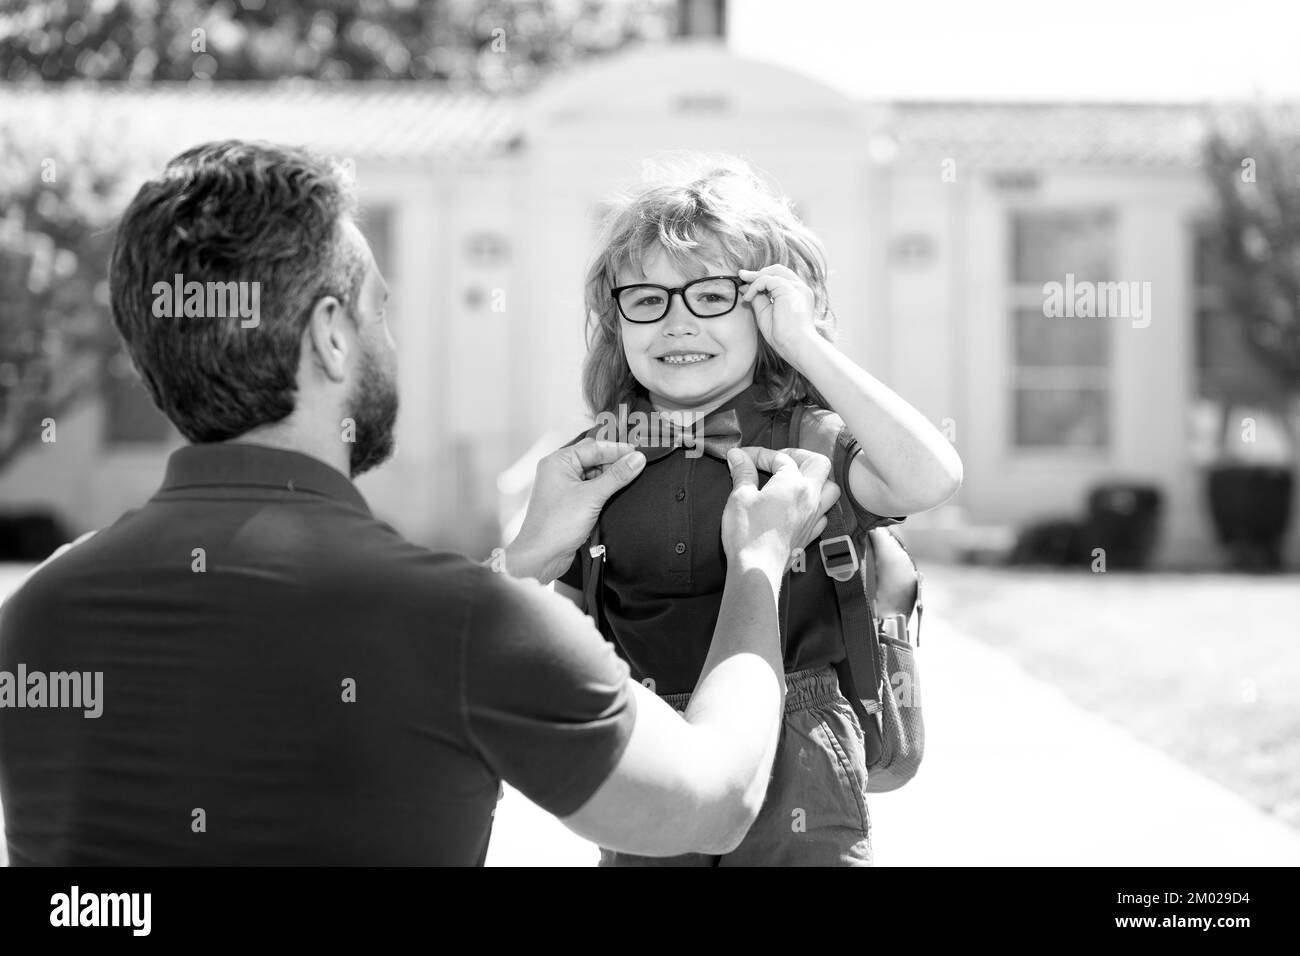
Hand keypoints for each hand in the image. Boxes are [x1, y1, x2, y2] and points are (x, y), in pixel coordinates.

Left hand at [505, 438, 644, 582]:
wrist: (542, 556)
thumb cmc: (556, 526)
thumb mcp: (592, 496)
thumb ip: (617, 476)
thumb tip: (636, 459)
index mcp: (558, 462)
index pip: (594, 447)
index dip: (618, 450)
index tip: (639, 454)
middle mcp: (559, 470)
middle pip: (593, 458)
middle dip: (615, 462)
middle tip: (638, 465)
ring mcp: (563, 486)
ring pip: (593, 474)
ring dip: (610, 477)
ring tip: (630, 479)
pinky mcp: (569, 502)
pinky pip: (590, 488)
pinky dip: (604, 489)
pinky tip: (618, 492)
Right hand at [720, 447, 838, 578]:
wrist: (757, 569)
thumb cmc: (748, 533)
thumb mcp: (740, 497)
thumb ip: (743, 472)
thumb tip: (738, 456)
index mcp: (793, 483)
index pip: (780, 458)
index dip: (759, 454)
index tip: (743, 458)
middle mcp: (810, 497)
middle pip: (819, 464)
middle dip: (800, 456)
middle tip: (779, 460)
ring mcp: (814, 517)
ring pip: (830, 489)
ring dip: (816, 479)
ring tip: (796, 481)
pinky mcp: (811, 534)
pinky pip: (823, 513)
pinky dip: (815, 505)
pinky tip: (799, 507)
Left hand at [738, 265, 823, 369]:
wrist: (796, 346)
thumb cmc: (784, 337)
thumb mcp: (766, 314)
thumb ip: (758, 299)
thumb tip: (745, 287)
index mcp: (798, 295)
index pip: (781, 278)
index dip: (763, 278)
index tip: (747, 283)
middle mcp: (800, 288)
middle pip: (779, 270)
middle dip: (759, 272)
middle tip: (742, 276)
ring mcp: (797, 287)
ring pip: (773, 272)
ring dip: (755, 278)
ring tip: (745, 291)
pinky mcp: (789, 289)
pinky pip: (767, 280)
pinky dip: (755, 286)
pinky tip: (749, 298)